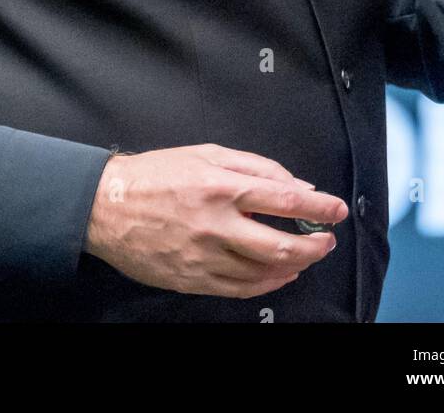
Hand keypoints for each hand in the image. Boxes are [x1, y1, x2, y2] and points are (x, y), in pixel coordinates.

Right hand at [83, 143, 346, 298]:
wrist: (106, 206)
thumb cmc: (155, 175)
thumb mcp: (205, 154)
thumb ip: (253, 166)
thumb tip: (294, 183)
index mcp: (219, 187)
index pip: (283, 198)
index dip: (317, 206)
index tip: (336, 209)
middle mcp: (216, 225)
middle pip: (280, 245)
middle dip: (313, 244)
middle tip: (327, 240)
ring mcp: (205, 257)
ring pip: (263, 272)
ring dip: (294, 265)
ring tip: (305, 256)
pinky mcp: (193, 280)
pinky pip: (240, 289)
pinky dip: (266, 284)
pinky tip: (277, 274)